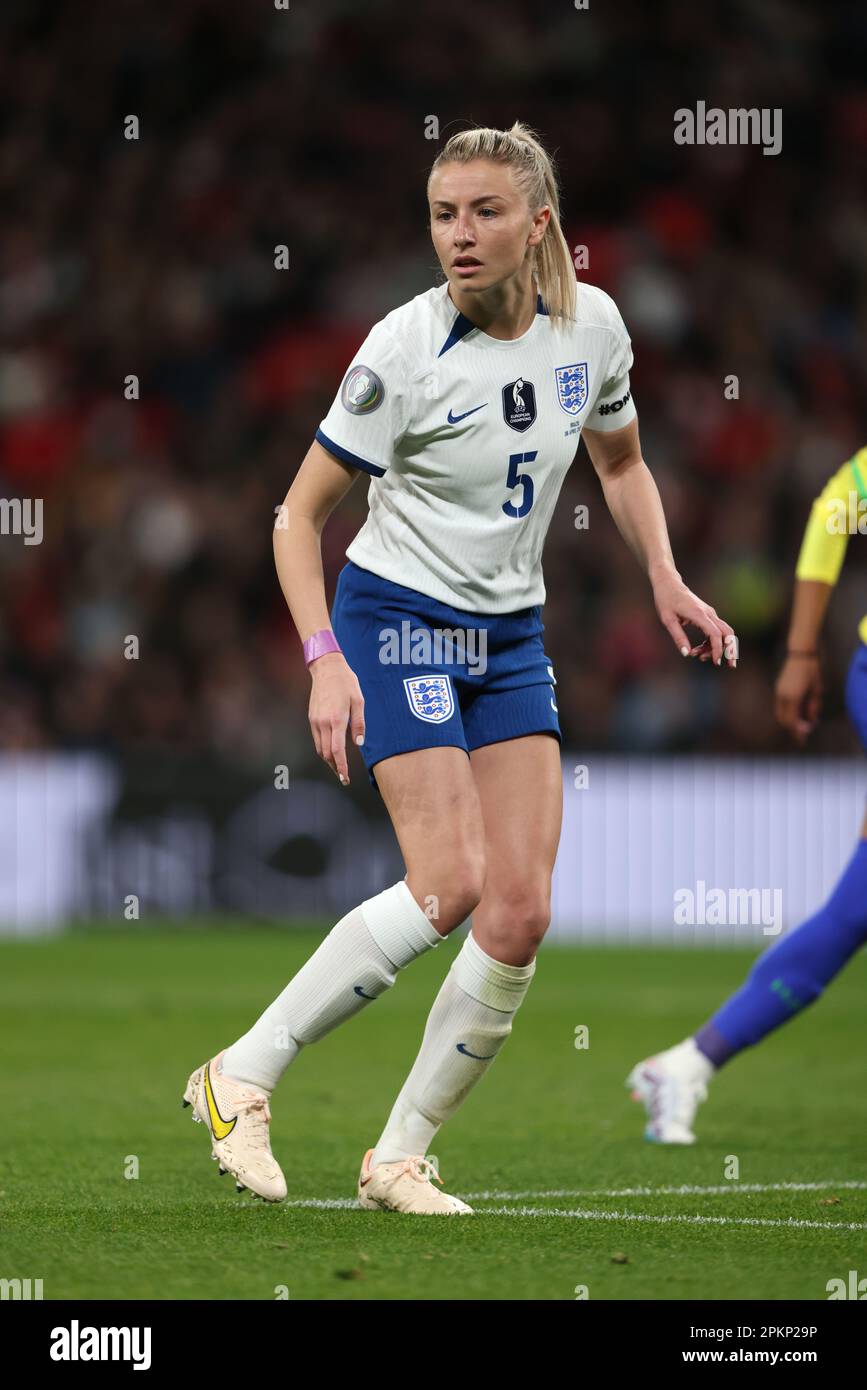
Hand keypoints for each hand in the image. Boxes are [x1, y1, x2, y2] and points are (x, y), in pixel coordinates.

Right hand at [308, 652, 365, 784]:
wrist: (326, 668)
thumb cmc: (346, 683)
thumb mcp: (359, 701)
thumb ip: (359, 724)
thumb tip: (359, 743)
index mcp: (337, 719)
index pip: (337, 750)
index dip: (341, 766)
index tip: (345, 778)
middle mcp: (323, 722)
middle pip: (326, 753)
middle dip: (335, 767)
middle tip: (344, 777)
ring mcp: (315, 720)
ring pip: (319, 748)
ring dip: (328, 760)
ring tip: (338, 767)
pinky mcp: (311, 718)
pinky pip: (316, 739)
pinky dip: (323, 749)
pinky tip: (331, 751)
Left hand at [652, 571, 736, 666]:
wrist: (669, 584)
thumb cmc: (666, 600)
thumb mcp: (668, 620)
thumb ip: (678, 636)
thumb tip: (686, 654)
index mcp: (699, 614)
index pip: (715, 634)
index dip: (718, 649)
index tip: (716, 662)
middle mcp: (708, 613)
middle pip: (727, 633)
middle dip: (731, 650)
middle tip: (729, 666)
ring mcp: (710, 613)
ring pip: (723, 633)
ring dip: (717, 647)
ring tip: (701, 658)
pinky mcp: (708, 615)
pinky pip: (715, 631)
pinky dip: (711, 642)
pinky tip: (698, 650)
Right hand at [774, 654, 821, 745]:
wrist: (801, 654)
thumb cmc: (812, 671)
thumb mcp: (817, 691)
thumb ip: (813, 707)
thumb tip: (811, 721)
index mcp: (793, 698)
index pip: (793, 721)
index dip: (797, 733)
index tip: (802, 741)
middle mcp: (783, 696)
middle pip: (784, 720)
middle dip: (792, 728)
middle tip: (804, 733)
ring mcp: (778, 692)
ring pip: (780, 714)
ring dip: (788, 721)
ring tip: (801, 723)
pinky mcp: (778, 688)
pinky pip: (779, 706)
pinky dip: (786, 713)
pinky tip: (796, 713)